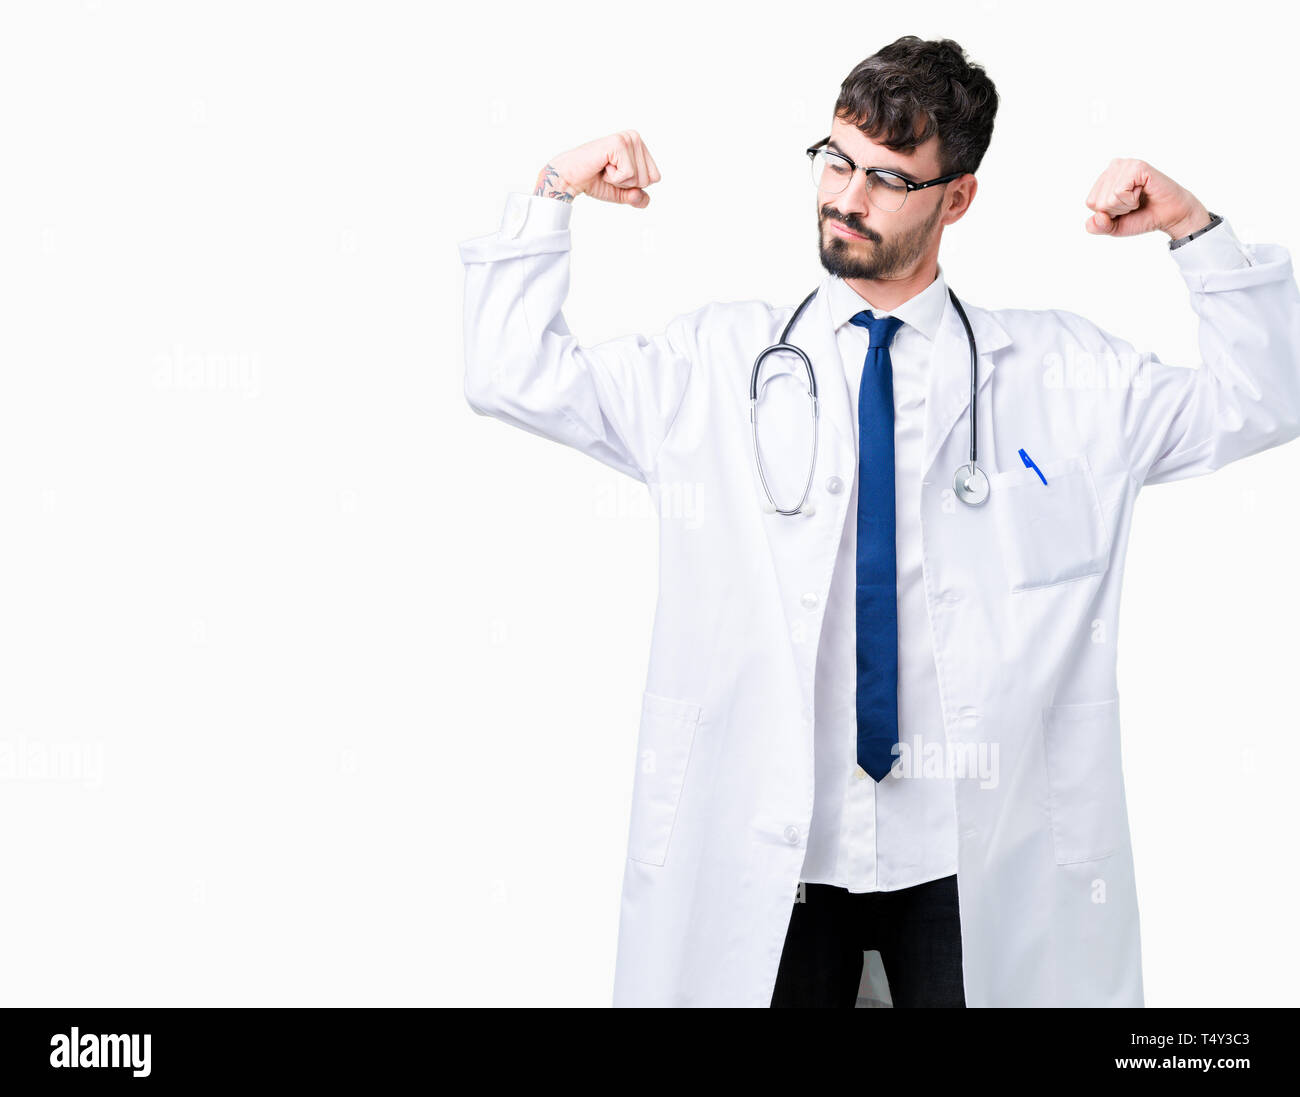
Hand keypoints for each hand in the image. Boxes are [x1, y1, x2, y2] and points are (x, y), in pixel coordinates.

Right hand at [537, 131, 661, 207]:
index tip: (616, 175)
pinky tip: (602, 166)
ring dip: (620, 181)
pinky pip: (629, 174)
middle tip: (608, 172)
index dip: (635, 185)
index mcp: (639, 146)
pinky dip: (614, 178)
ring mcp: (628, 138)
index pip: (655, 177)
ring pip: (640, 177)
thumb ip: (637, 197)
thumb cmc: (594, 181)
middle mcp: (635, 137)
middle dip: (628, 184)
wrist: (570, 178)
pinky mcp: (619, 144)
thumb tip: (646, 199)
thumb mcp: (621, 192)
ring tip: (605, 169)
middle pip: (649, 179)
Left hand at [1083, 157, 1210, 239]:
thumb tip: (1094, 218)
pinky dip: (1132, 200)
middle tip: (1135, 203)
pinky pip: (1119, 192)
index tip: (1125, 207)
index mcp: (1105, 178)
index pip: (1091, 202)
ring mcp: (1125, 164)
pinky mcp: (1137, 166)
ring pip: (1108, 198)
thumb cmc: (1143, 216)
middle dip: (1117, 210)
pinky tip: (1143, 192)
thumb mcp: (1114, 227)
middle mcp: (1113, 167)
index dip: (1108, 213)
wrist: (1169, 216)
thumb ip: (1098, 226)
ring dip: (1126, 205)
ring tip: (1139, 197)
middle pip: (1098, 202)